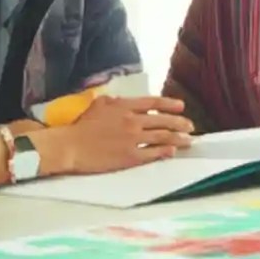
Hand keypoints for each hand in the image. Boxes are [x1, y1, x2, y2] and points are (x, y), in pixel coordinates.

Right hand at [37, 96, 195, 175]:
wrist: (69, 146)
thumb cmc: (80, 126)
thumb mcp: (99, 104)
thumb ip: (118, 102)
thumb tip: (130, 102)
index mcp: (124, 106)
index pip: (154, 102)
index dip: (170, 104)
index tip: (181, 107)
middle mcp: (132, 121)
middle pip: (164, 120)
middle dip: (180, 123)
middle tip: (190, 126)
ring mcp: (133, 139)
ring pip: (163, 137)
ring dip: (179, 138)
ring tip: (188, 140)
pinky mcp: (130, 156)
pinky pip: (153, 153)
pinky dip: (165, 152)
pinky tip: (172, 152)